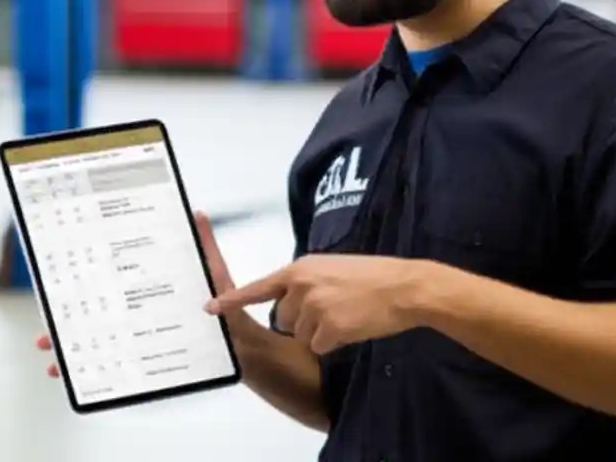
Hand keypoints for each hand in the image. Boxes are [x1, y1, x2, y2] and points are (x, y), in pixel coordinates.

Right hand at [36, 210, 241, 378]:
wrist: (245, 349)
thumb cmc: (227, 311)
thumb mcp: (214, 274)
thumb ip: (204, 246)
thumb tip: (196, 213)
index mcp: (146, 290)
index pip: (108, 283)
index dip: (81, 283)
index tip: (57, 283)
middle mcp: (137, 312)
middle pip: (94, 313)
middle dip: (64, 321)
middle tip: (45, 330)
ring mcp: (140, 337)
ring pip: (96, 341)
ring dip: (69, 349)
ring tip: (52, 355)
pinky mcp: (147, 360)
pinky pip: (114, 367)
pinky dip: (91, 373)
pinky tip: (74, 376)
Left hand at [206, 255, 434, 354]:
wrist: (404, 288)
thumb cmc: (373, 277)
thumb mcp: (331, 269)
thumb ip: (306, 281)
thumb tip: (290, 299)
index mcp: (299, 269)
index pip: (259, 287)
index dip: (232, 299)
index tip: (210, 307)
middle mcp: (300, 286)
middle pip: (282, 318)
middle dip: (301, 321)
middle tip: (333, 309)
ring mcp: (313, 307)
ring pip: (300, 335)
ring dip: (318, 332)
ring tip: (346, 315)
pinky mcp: (327, 327)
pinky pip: (318, 346)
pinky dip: (333, 343)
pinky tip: (352, 327)